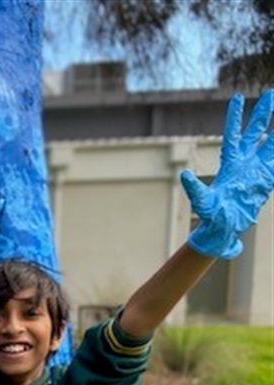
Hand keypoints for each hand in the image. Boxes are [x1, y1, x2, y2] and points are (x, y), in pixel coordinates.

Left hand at [182, 90, 273, 258]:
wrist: (224, 227)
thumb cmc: (211, 214)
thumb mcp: (202, 200)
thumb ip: (194, 188)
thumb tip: (183, 175)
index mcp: (230, 163)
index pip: (234, 135)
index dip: (235, 116)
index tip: (237, 97)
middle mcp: (244, 162)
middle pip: (255, 132)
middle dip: (262, 113)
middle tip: (270, 93)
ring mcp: (256, 170)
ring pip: (270, 143)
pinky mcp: (266, 180)